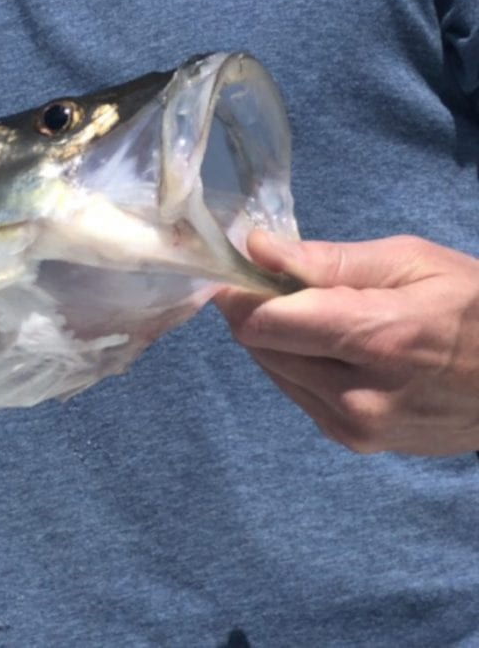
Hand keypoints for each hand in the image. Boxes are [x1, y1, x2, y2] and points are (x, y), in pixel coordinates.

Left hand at [215, 229, 478, 455]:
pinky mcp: (358, 444)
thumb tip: (254, 247)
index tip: (236, 268)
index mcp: (377, 340)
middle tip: (287, 284)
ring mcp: (358, 428)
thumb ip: (329, 260)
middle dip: (259, 310)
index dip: (237, 291)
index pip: (263, 323)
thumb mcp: (413, 262)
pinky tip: (340, 350)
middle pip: (259, 346)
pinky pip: (299, 394)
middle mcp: (360, 396)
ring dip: (280, 340)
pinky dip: (301, 366)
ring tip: (325, 318)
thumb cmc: (477, 307)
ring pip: (273, 371)